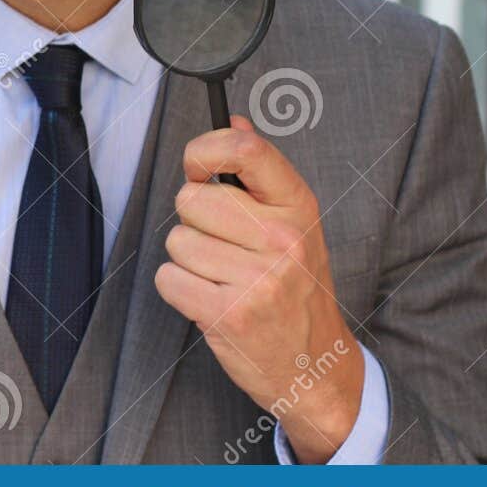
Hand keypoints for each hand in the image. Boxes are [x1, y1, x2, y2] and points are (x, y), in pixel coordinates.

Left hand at [153, 116, 364, 463]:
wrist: (317, 367)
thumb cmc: (297, 290)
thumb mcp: (295, 225)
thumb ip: (260, 175)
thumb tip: (235, 119)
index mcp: (298, 207)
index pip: (246, 148)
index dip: (204, 149)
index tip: (197, 166)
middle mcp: (282, 239)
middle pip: (191, 199)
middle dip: (194, 221)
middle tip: (223, 246)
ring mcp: (257, 278)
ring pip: (177, 241)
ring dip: (188, 260)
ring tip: (223, 278)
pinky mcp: (229, 314)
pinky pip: (168, 278)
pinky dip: (179, 289)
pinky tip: (210, 300)